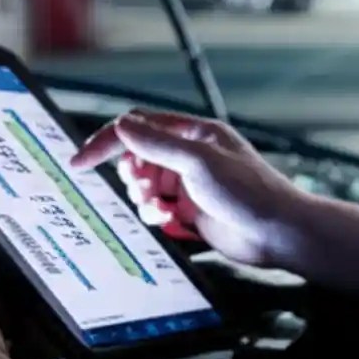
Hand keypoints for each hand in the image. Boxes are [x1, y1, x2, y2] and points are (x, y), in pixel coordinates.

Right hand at [72, 111, 313, 268]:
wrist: (277, 232)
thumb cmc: (249, 191)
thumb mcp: (198, 162)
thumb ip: (157, 144)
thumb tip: (121, 126)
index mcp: (194, 133)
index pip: (139, 126)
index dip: (107, 140)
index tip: (80, 160)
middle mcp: (190, 155)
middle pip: (138, 155)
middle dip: (130, 173)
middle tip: (142, 187)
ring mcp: (190, 183)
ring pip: (144, 184)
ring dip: (141, 195)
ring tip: (156, 205)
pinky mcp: (191, 210)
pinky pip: (156, 208)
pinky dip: (152, 213)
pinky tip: (166, 219)